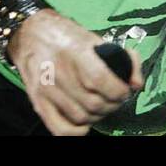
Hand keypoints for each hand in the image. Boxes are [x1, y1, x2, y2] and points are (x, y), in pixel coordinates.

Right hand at [7, 10, 144, 135]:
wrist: (29, 33)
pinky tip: (85, 122)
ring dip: (98, 117)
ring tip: (102, 106)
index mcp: (75, 51)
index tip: (124, 90)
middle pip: (93, 103)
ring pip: (80, 117)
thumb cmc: (66, 35)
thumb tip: (136, 84)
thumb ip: (121, 57)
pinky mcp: (37, 101)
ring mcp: (45, 89)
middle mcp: (58, 71)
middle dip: (112, 105)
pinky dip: (77, 131)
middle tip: (115, 99)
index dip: (119, 91)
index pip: (100, 80)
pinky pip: (60, 129)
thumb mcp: (94, 38)